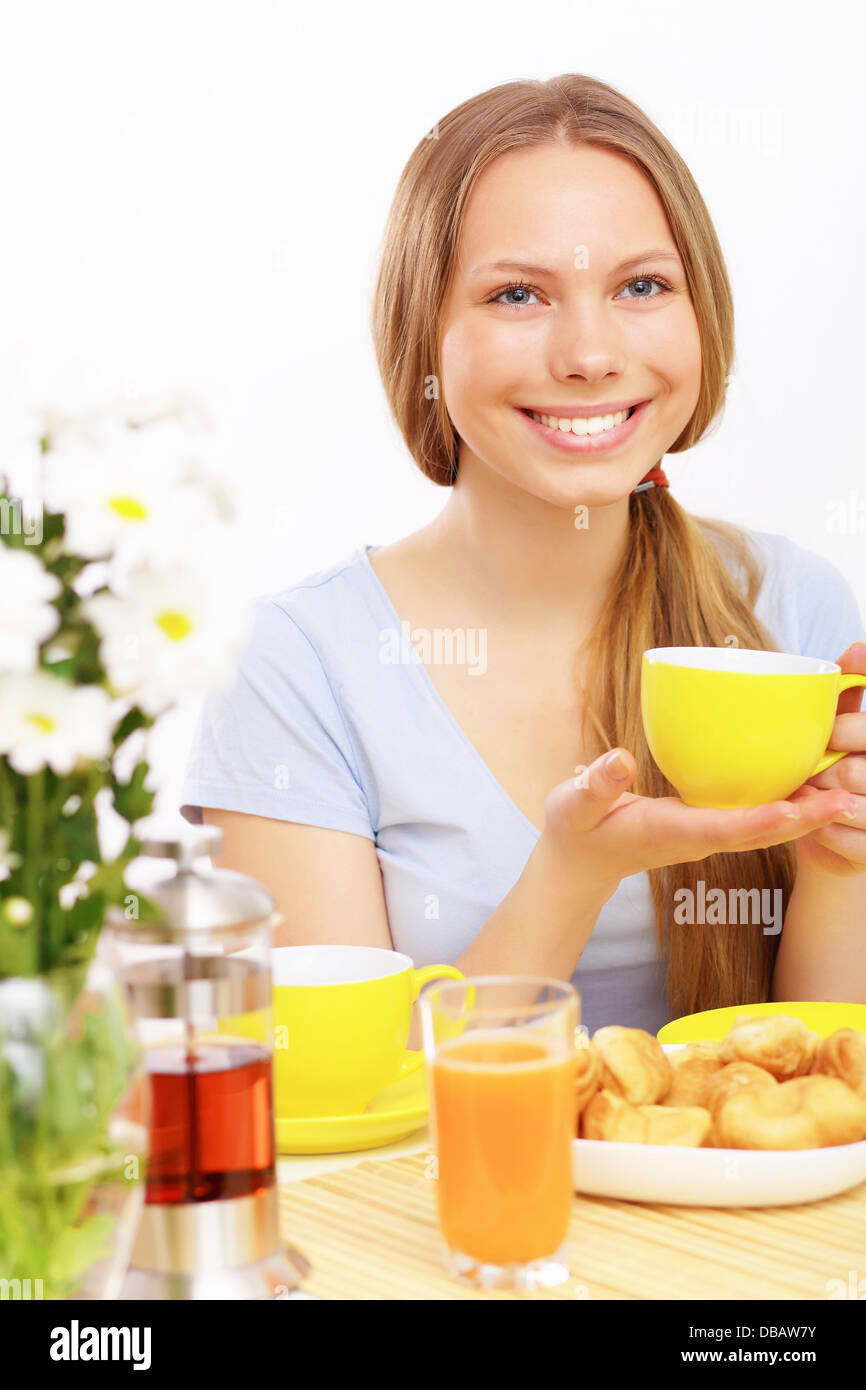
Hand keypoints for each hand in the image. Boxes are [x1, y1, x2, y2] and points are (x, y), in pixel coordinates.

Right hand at [541, 744, 857, 896]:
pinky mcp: (708, 827)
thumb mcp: (574, 805)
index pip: (727, 828)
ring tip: (843, 794)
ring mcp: (706, 835)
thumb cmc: (576, 830)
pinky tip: (807, 787)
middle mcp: (697, 838)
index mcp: (671, 832)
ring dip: (805, 816)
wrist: (580, 863)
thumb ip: (596, 785)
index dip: (765, 820)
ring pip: (764, 829)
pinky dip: (785, 808)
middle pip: (761, 833)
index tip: (800, 809)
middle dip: (804, 820)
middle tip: (846, 801)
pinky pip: (755, 821)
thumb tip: (621, 758)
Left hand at [787, 641, 865, 877]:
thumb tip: (858, 647)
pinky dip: (817, 830)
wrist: (836, 837)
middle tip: (807, 766)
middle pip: (854, 767)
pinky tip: (815, 822)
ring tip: (806, 792)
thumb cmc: (835, 768)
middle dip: (822, 765)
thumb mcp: (841, 725)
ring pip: (847, 803)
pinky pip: (839, 838)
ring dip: (815, 799)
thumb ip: (850, 689)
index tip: (830, 731)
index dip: (847, 728)